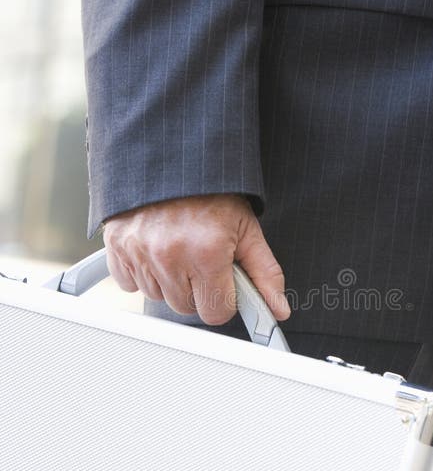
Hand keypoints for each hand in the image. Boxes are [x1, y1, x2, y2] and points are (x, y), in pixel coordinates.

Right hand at [102, 194, 290, 324]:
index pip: (216, 313)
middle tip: (202, 260)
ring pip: (159, 297)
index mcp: (207, 252)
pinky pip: (130, 284)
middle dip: (198, 290)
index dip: (224, 298)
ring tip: (180, 249)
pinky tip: (156, 250)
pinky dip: (143, 273)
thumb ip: (264, 273)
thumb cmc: (212, 192)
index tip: (223, 281)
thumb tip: (278, 309)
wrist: (174, 158)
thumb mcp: (246, 229)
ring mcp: (140, 251)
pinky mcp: (117, 246)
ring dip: (171, 281)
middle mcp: (170, 255)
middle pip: (187, 307)